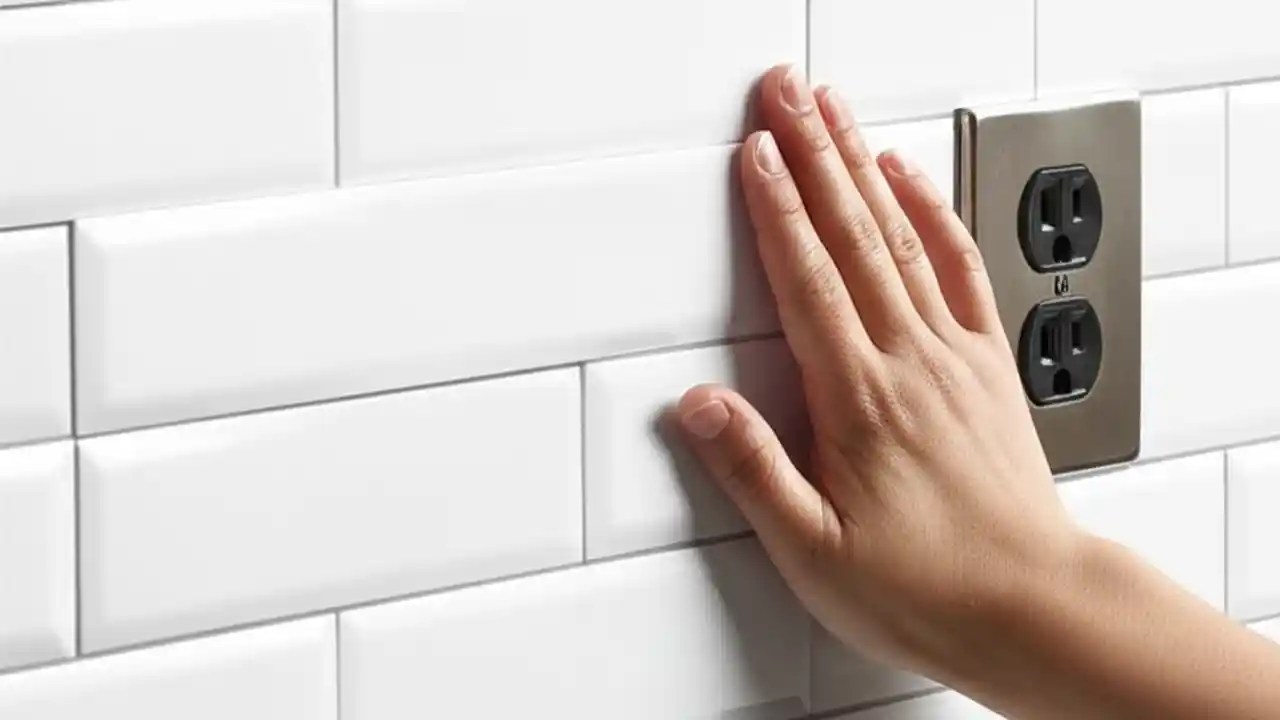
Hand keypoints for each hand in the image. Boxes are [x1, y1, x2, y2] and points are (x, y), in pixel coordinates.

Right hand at [675, 65, 1079, 684]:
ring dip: (863, 166)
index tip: (755, 153)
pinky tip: (911, 178)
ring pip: (900, 236)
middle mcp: (909, 362)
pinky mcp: (985, 366)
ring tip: (834, 111)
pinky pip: (959, 268)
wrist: (1032, 607)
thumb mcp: (813, 552)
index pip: (807, 281)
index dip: (776, 209)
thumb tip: (697, 408)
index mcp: (859, 401)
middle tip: (784, 94)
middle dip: (812, 155)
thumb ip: (752, 471)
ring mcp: (954, 356)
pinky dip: (933, 213)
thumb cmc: (927, 588)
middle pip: (852, 236)